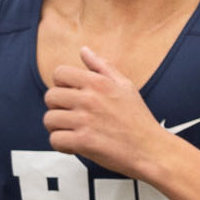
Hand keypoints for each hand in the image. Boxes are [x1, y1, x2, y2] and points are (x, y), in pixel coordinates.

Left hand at [42, 45, 171, 177]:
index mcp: (98, 82)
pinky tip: (74, 145)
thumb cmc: (137, 119)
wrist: (150, 150)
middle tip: (71, 116)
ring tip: (72, 131)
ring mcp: (85, 121)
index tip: (72, 97)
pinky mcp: (83, 142)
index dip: (61, 85)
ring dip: (58, 128)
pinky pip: (55, 139)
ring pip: (49, 119)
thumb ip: (102, 66)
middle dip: (56, 107)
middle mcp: (90, 99)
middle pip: (50, 96)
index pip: (59, 73)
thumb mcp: (125, 86)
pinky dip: (61, 145)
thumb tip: (83, 50)